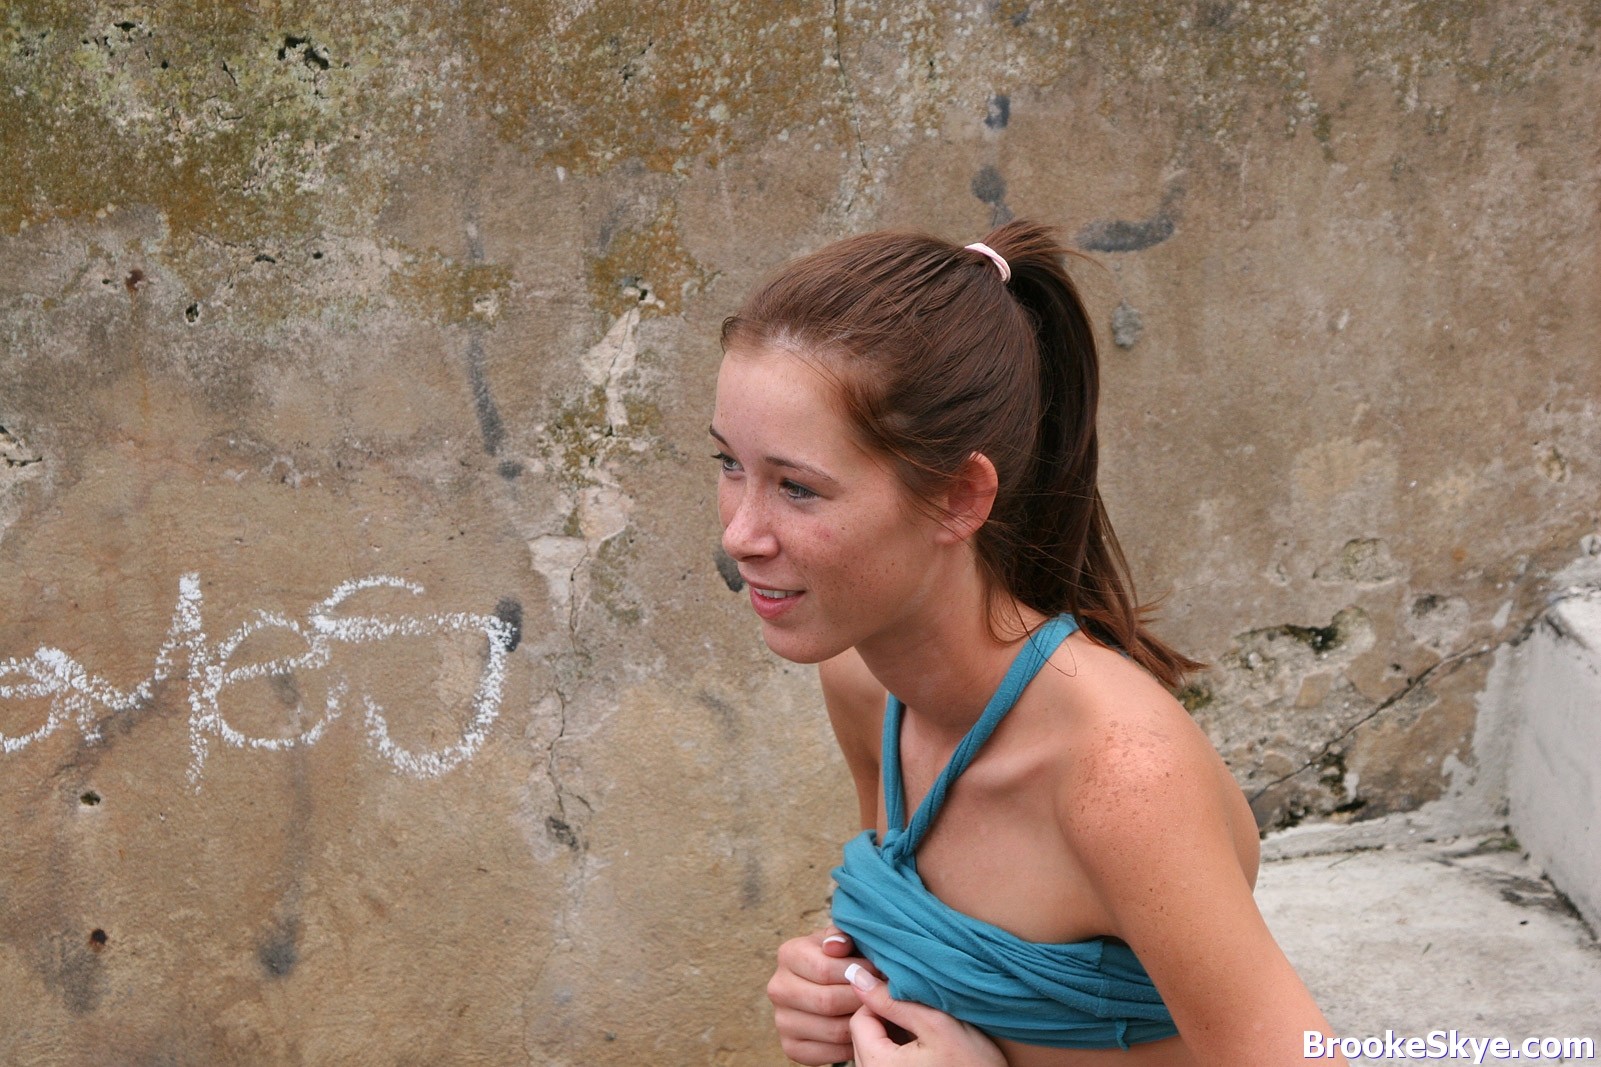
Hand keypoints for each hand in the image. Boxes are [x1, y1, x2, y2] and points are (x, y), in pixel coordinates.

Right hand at [767, 927, 875, 1064]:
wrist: (834, 985)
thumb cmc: (846, 958)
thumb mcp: (846, 940)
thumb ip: (843, 936)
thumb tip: (837, 946)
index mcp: (788, 954)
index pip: (825, 969)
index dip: (859, 973)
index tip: (879, 972)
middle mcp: (778, 987)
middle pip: (827, 1002)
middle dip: (862, 1000)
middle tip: (883, 996)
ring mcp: (782, 1020)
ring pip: (833, 1030)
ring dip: (861, 1024)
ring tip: (878, 1012)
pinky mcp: (791, 1047)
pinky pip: (829, 1054)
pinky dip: (853, 1045)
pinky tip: (864, 1030)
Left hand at [846, 964, 1006, 1066]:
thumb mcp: (938, 1025)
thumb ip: (894, 1000)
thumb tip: (855, 974)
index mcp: (876, 1065)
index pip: (860, 1017)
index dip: (885, 1000)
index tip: (913, 996)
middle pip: (865, 1034)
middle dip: (889, 1018)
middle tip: (924, 1013)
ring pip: (877, 1046)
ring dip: (897, 1034)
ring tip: (928, 1031)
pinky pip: (889, 1061)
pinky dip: (904, 1050)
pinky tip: (928, 1049)